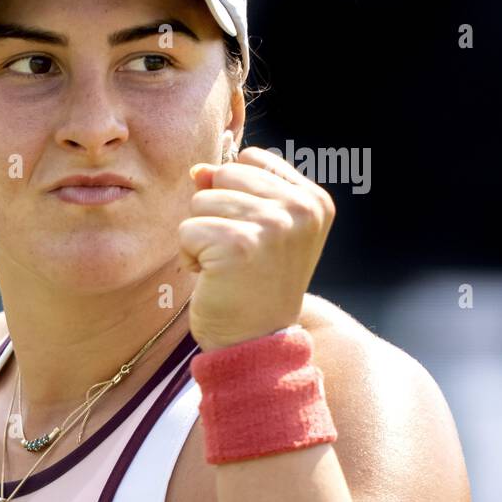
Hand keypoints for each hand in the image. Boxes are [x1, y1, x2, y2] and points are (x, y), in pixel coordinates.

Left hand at [179, 144, 335, 351]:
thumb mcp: (259, 228)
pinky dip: (190, 255)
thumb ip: (235, 190)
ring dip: (202, 235)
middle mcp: (300, 208)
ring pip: (202, 200)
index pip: (253, 160)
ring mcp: (272, 224)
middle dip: (217, 212)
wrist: (258, 342)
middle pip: (225, 175)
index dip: (237, 193)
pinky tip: (213, 277)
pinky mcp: (238, 244)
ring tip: (226, 265)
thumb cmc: (256, 284)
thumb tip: (199, 171)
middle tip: (237, 253)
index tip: (254, 234)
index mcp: (314, 200)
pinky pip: (188, 228)